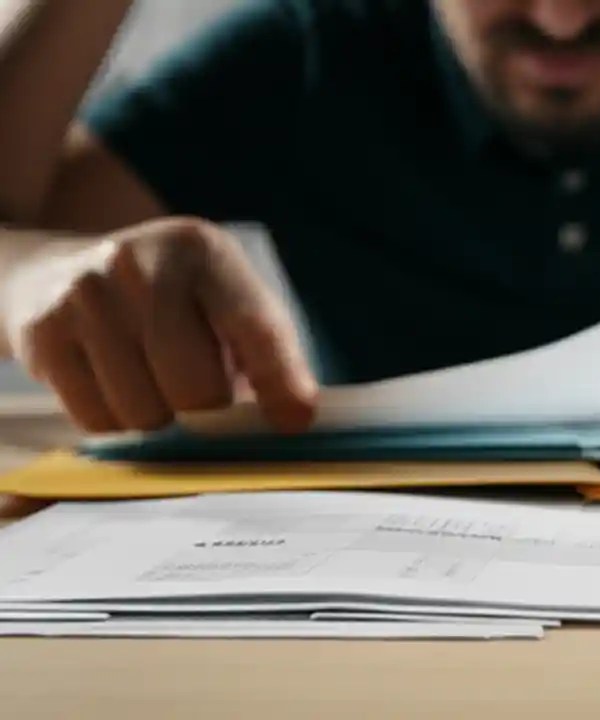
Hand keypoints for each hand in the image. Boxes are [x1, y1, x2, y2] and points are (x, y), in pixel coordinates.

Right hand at [3, 217, 316, 433]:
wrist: (63, 274)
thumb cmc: (171, 303)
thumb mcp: (224, 303)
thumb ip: (264, 354)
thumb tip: (294, 419)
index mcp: (202, 251)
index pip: (254, 324)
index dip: (280, 382)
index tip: (294, 422)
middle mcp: (139, 263)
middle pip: (197, 387)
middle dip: (209, 411)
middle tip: (204, 398)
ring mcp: (85, 296)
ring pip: (146, 413)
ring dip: (161, 422)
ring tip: (157, 385)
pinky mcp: (44, 334)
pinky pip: (97, 421)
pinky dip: (117, 426)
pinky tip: (118, 390)